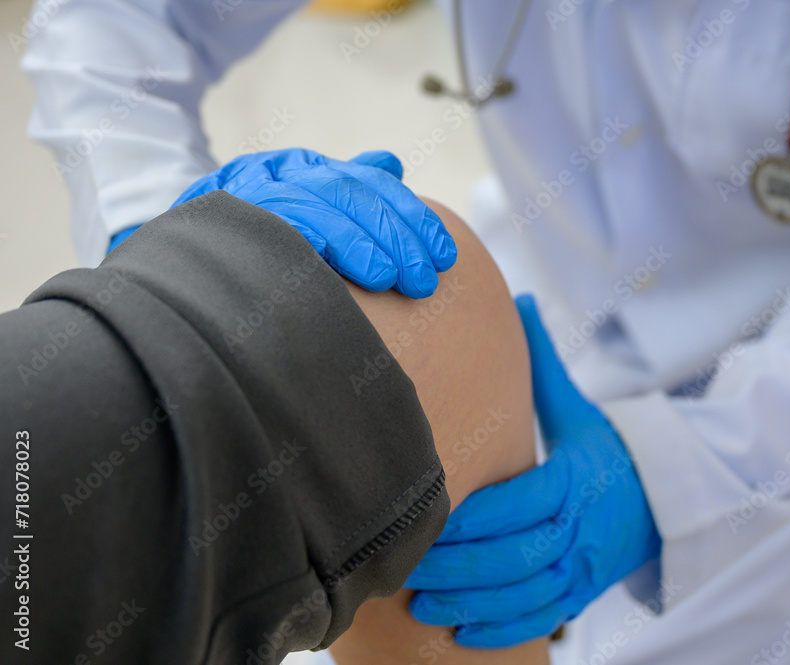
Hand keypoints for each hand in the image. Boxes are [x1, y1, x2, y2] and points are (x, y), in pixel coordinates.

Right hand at [169, 148, 456, 297]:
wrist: (175, 267)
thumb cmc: (249, 249)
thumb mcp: (301, 215)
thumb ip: (346, 192)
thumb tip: (391, 162)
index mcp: (303, 167)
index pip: (372, 183)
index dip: (413, 218)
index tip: (445, 257)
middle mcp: (279, 169)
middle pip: (353, 191)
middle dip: (398, 235)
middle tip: (424, 281)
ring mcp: (254, 189)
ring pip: (325, 206)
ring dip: (366, 244)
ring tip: (394, 280)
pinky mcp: (233, 214)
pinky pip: (290, 225)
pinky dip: (327, 245)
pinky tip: (358, 278)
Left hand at [405, 294, 661, 646]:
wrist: (663, 499)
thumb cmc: (605, 451)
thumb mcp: (577, 408)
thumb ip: (544, 362)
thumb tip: (519, 297)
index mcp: (576, 479)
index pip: (524, 503)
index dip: (476, 518)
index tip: (431, 518)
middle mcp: (583, 528)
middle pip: (520, 554)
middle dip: (461, 566)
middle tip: (407, 565)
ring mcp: (586, 566)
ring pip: (529, 592)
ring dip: (474, 603)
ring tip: (423, 604)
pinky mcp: (583, 593)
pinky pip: (544, 618)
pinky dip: (504, 629)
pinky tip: (462, 633)